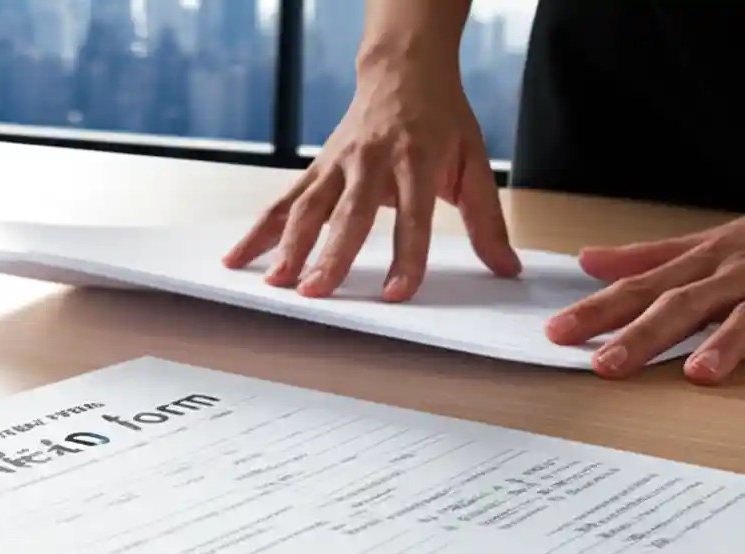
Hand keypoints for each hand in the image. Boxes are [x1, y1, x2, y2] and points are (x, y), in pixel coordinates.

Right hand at [222, 50, 520, 301]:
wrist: (402, 70)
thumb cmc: (440, 120)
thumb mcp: (473, 162)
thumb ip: (487, 219)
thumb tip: (506, 268)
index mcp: (417, 160)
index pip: (413, 216)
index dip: (406, 255)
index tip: (396, 292)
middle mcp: (373, 161)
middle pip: (349, 214)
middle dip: (331, 255)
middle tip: (317, 291)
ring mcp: (337, 164)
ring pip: (308, 207)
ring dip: (288, 246)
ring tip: (275, 283)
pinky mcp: (315, 168)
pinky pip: (283, 201)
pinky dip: (260, 230)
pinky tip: (238, 257)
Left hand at [545, 217, 744, 383]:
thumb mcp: (707, 242)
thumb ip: (649, 256)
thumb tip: (587, 260)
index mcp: (703, 260)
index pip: (640, 287)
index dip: (598, 310)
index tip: (556, 332)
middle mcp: (732, 271)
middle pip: (681, 302)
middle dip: (643, 333)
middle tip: (605, 365)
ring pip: (743, 314)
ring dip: (722, 342)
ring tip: (698, 374)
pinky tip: (741, 367)